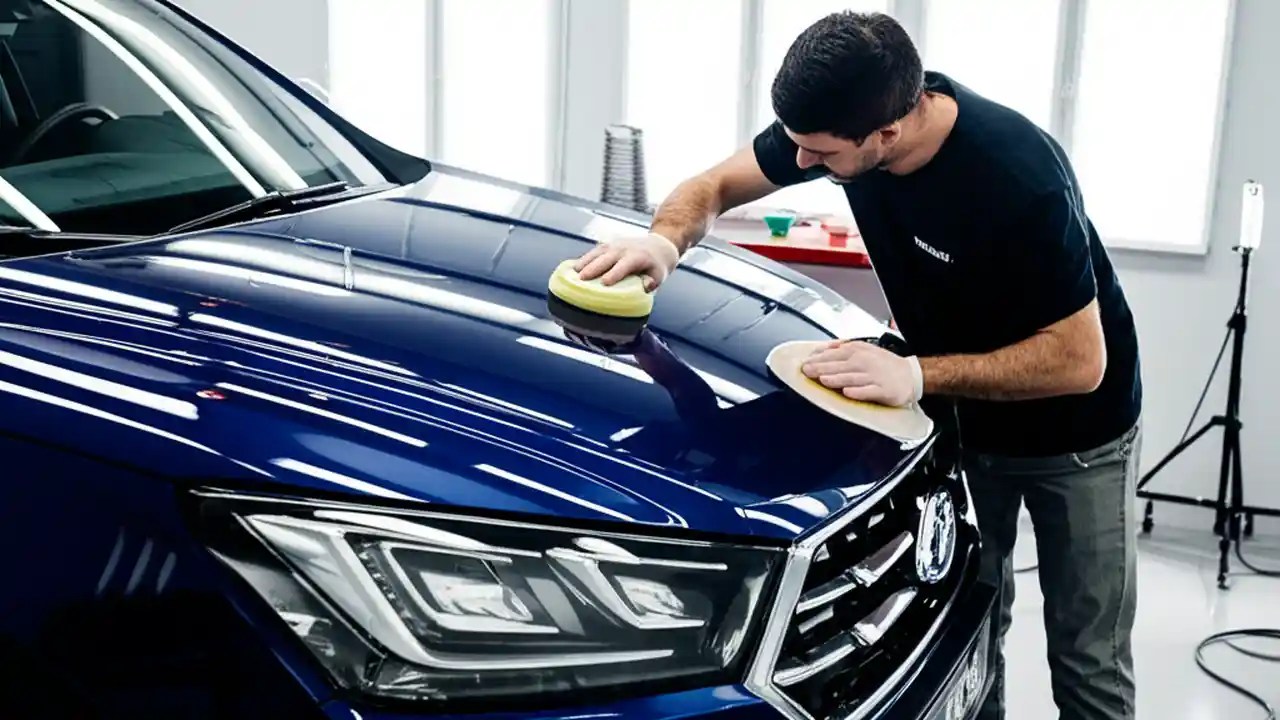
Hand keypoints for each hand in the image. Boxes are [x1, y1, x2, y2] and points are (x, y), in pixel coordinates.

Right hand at [573, 232, 680, 292]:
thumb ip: (652, 282)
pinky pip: (595, 251)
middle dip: (594, 268)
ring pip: (598, 252)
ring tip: (574, 272)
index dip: (614, 274)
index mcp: (638, 257)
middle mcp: (624, 249)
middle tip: (581, 279)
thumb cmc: (656, 267)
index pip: (624, 265)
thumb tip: (645, 286)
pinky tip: (574, 267)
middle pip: (607, 258)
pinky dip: (584, 258)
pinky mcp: (608, 245)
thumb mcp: (659, 275)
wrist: (657, 246)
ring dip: (585, 261)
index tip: (604, 282)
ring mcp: (615, 245)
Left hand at [801, 340, 922, 406]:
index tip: (804, 362)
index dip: (818, 358)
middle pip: (840, 365)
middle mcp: (865, 363)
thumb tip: (823, 347)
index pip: (834, 354)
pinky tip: (847, 393)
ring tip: (823, 380)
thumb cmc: (884, 364)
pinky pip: (869, 391)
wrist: (910, 375)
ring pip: (852, 378)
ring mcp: (874, 377)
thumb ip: (844, 347)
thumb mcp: (865, 349)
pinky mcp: (882, 391)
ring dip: (837, 378)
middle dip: (822, 368)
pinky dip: (858, 392)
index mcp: (858, 352)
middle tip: (806, 371)